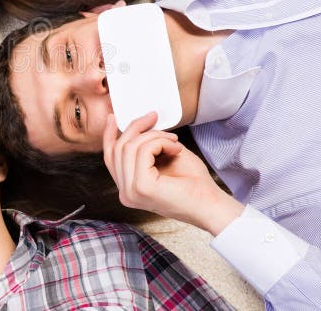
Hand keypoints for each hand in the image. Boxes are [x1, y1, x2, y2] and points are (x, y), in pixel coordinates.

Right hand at [103, 112, 243, 235]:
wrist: (211, 205)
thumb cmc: (194, 184)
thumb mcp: (164, 158)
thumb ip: (145, 147)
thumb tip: (138, 126)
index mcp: (128, 188)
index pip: (110, 158)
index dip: (109, 135)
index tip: (113, 117)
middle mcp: (125, 192)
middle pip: (118, 148)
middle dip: (137, 128)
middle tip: (153, 118)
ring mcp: (131, 192)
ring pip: (130, 147)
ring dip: (154, 136)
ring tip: (173, 141)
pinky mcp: (141, 187)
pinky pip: (143, 151)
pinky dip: (161, 142)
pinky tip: (175, 149)